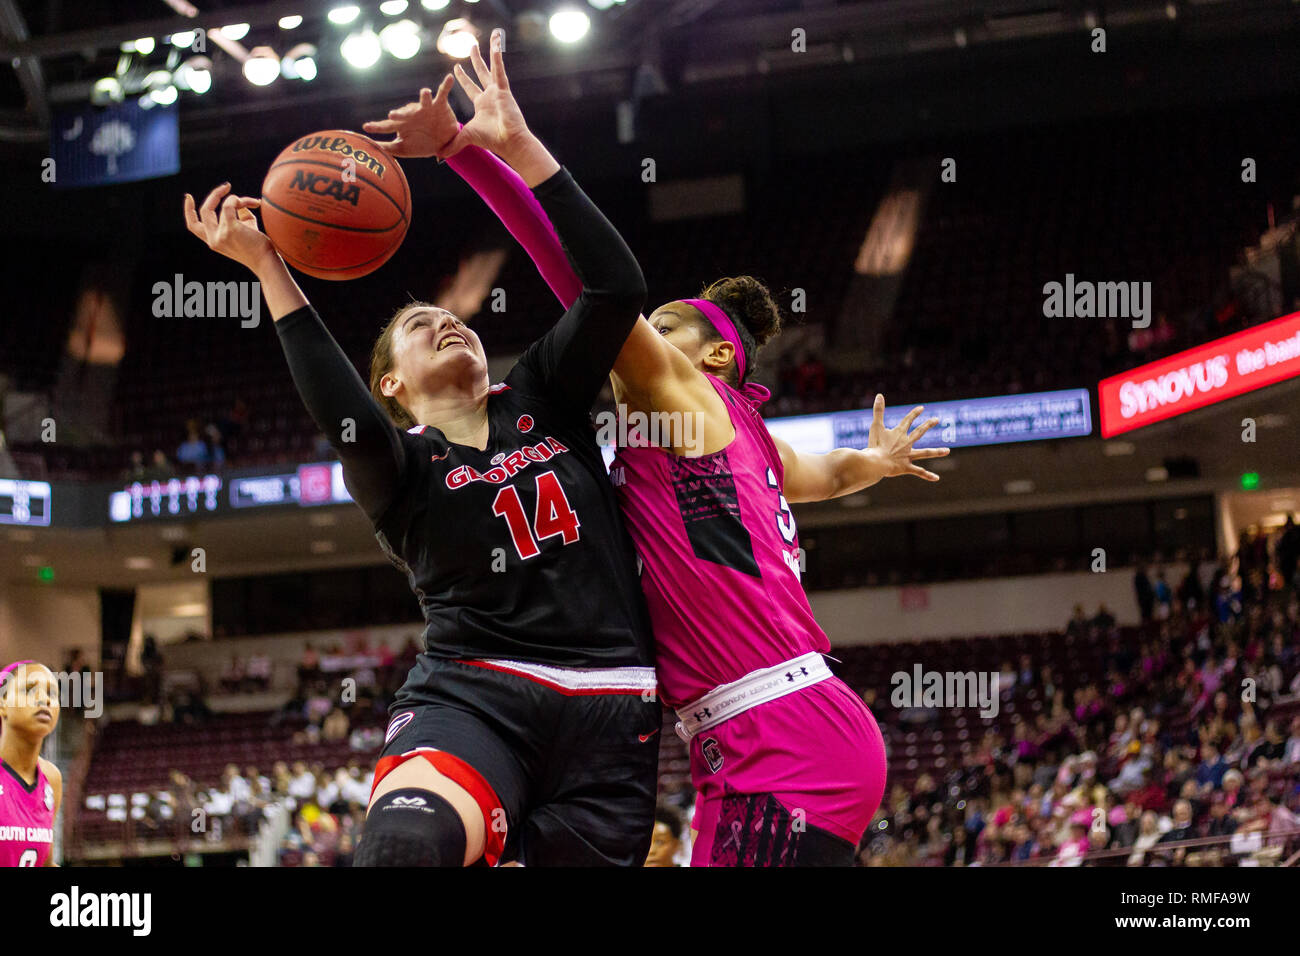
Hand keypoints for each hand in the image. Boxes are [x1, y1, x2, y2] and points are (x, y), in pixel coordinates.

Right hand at [184, 184, 277, 275]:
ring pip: (223, 206)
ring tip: (255, 203)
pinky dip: (241, 200)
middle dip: (215, 195)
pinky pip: (230, 205)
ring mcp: (220, 235)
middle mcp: (213, 239)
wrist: (268, 263)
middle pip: (204, 211)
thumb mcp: (245, 230)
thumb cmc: (261, 248)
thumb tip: (238, 202)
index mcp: (214, 241)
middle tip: (227, 186)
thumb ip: (239, 216)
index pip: (194, 226)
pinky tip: (255, 203)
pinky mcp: (230, 229)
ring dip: (240, 200)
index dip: (188, 211)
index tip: (188, 197)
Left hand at [362, 74, 460, 158]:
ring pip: (424, 100)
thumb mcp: (404, 149)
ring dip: (425, 96)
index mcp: (402, 124)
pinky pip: (443, 92)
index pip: (387, 126)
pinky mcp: (440, 104)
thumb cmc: (421, 144)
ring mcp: (426, 108)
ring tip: (425, 92)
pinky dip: (446, 85)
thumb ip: (389, 148)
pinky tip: (450, 77)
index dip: (377, 127)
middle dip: (400, 114)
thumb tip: (373, 148)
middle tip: (392, 116)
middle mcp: (412, 114)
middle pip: (405, 113)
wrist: (443, 143)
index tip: (366, 127)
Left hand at [441, 29, 530, 159]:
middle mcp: (490, 95)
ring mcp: (498, 91)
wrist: (509, 142)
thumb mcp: (467, 138)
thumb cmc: (492, 140)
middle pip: (481, 73)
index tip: (456, 67)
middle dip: (475, 60)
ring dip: (491, 52)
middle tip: (471, 47)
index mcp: (482, 104)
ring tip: (490, 36)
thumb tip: (439, 155)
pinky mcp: (504, 90)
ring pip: (493, 67)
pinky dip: (498, 57)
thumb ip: (453, 144)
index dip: (463, 78)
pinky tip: (496, 44)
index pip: (470, 87)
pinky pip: (500, 70)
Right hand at [864, 393, 949, 480]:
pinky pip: (919, 471)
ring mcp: (908, 455)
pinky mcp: (906, 467)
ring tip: (948, 451)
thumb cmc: (874, 445)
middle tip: (936, 420)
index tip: (921, 408)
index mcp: (899, 433)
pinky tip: (937, 478)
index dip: (914, 414)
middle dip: (928, 425)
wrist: (876, 462)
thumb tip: (879, 395)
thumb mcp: (875, 426)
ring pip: (925, 453)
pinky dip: (927, 475)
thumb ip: (878, 411)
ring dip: (937, 452)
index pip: (908, 420)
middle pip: (919, 432)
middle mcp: (906, 443)